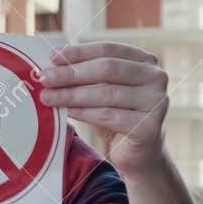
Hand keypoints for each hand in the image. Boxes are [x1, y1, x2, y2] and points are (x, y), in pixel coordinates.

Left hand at [38, 41, 169, 177]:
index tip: (52, 57)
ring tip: (48, 97)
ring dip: (73, 94)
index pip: (108, 49)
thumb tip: (53, 59)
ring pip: (107, 93)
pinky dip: (84, 113)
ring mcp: (157, 102)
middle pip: (107, 69)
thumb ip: (84, 72)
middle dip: (72, 73)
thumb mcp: (100, 88)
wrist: (136, 154)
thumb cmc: (115, 114)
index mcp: (145, 60)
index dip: (79, 52)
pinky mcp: (150, 126)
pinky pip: (109, 116)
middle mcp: (156, 77)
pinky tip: (66, 111)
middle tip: (45, 78)